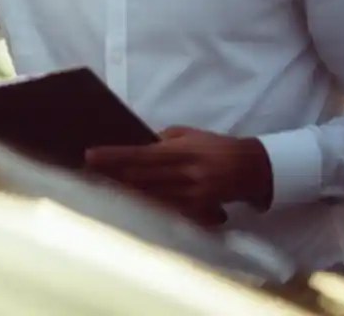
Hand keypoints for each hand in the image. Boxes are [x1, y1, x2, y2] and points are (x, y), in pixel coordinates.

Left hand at [84, 126, 272, 226]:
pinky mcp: (198, 209)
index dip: (114, 156)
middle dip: (114, 174)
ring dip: (126, 190)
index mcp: (183, 150)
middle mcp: (186, 173)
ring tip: (104, 183)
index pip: (141, 153)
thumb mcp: (191, 134)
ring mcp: (192, 194)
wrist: (252, 168)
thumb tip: (139, 143)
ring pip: (149, 195)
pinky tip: (131, 199)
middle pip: (141, 177)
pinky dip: (147, 203)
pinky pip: (166, 208)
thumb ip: (165, 139)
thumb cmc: (217, 146)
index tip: (90, 155)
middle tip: (90, 170)